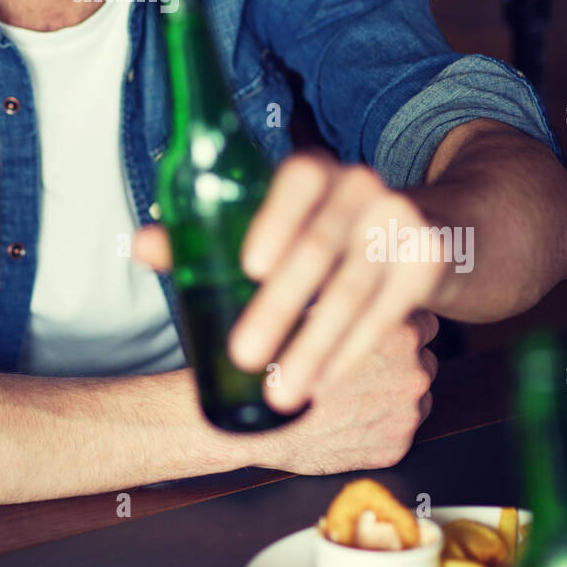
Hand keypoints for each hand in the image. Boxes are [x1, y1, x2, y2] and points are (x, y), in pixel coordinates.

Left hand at [133, 150, 450, 412]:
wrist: (425, 227)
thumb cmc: (318, 231)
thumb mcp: (272, 224)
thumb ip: (203, 234)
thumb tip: (141, 244)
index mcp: (315, 172)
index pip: (297, 184)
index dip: (276, 221)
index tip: (249, 266)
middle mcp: (361, 188)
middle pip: (320, 249)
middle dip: (282, 308)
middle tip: (244, 355)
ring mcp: (399, 226)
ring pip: (353, 291)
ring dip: (316, 347)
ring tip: (280, 394)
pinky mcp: (426, 265)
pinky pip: (386, 317)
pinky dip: (351, 355)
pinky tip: (323, 386)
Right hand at [252, 312, 437, 474]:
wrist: (267, 423)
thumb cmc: (286, 363)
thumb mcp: (318, 312)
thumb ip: (352, 301)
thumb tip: (361, 283)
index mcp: (400, 332)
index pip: (424, 322)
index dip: (401, 327)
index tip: (382, 333)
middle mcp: (414, 371)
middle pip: (423, 358)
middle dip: (401, 362)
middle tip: (366, 367)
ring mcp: (408, 411)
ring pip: (415, 394)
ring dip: (395, 392)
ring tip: (356, 393)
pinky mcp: (398, 444)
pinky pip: (400, 427)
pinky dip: (383, 423)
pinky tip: (353, 417)